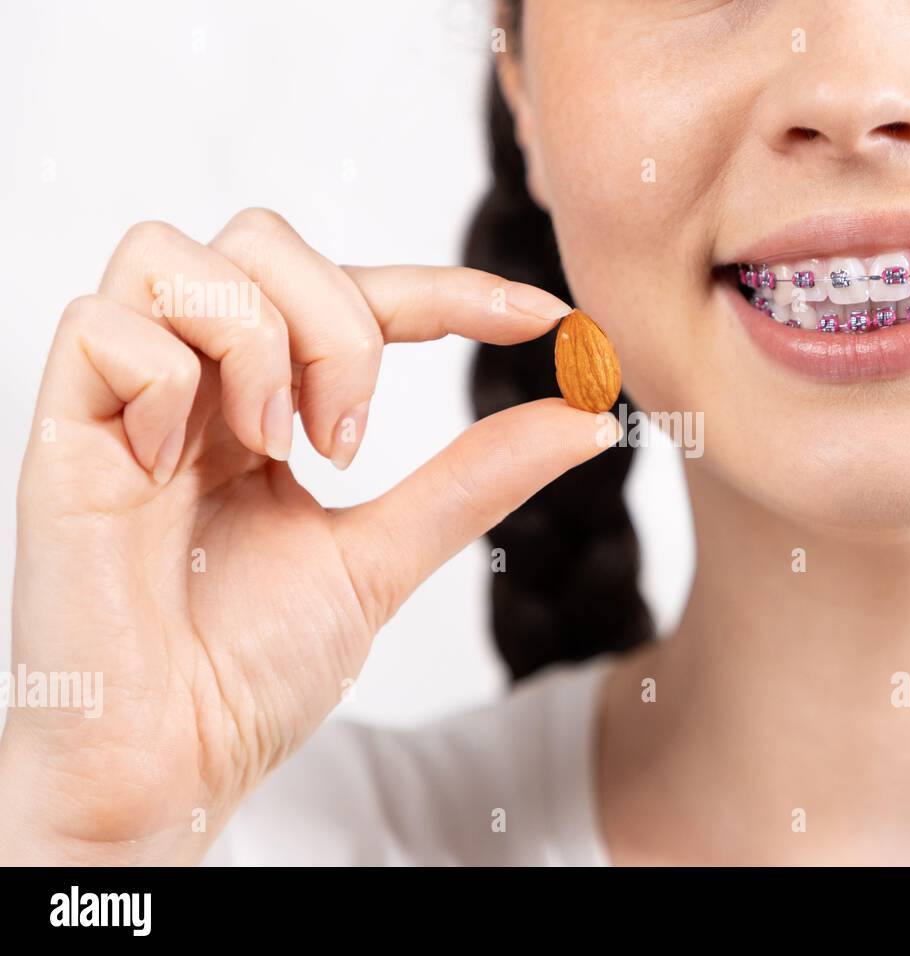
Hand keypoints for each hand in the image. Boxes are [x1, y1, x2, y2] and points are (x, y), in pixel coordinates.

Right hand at [0, 208, 613, 863]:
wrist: (171, 760)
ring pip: (178, 253)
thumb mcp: (385, 555)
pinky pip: (105, 328)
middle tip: (349, 438)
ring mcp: (125, 401)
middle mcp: (196, 384)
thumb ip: (474, 479)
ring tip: (275, 447)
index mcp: (263, 406)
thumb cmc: (251, 670)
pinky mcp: (61, 430)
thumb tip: (587, 420)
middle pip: (263, 238)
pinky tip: (181, 464)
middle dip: (339, 320)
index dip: (451, 289)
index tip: (545, 317)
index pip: (358, 297)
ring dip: (261, 340)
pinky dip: (169, 379)